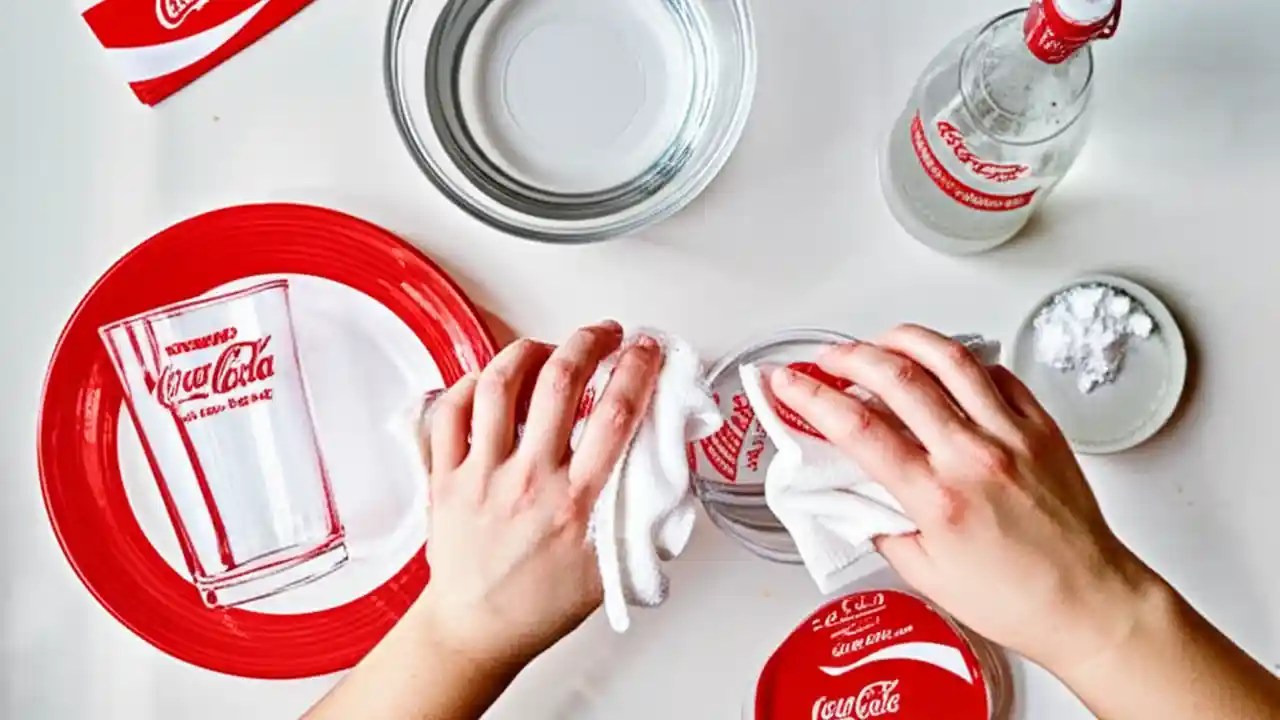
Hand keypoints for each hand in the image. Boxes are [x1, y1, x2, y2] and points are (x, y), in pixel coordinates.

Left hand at [418, 321, 662, 670]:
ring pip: (499, 386)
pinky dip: (470, 383)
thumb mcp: (612, 567)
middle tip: (604, 334)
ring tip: (549, 347)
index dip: (637, 370)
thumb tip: (667, 469)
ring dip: (530, 350)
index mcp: (577, 504)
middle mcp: (529, 482)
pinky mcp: (445, 478)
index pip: (616, 415)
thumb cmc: (542, 603)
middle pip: (560, 383)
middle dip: (589, 342)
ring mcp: (481, 476)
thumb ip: (643, 517)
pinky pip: (449, 411)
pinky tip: (491, 378)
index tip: (646, 349)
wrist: (478, 629)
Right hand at [770, 324, 1159, 675]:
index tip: (789, 383)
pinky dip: (961, 360)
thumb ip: (882, 525)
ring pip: (949, 357)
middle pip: (896, 376)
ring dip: (902, 339)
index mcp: (937, 498)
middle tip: (827, 359)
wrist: (1089, 603)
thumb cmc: (1017, 599)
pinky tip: (943, 366)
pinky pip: (996, 373)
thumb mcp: (925, 574)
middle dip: (848, 356)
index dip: (812, 397)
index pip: (858, 428)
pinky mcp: (1041, 427)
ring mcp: (1011, 435)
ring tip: (878, 343)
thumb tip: (853, 490)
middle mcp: (973, 456)